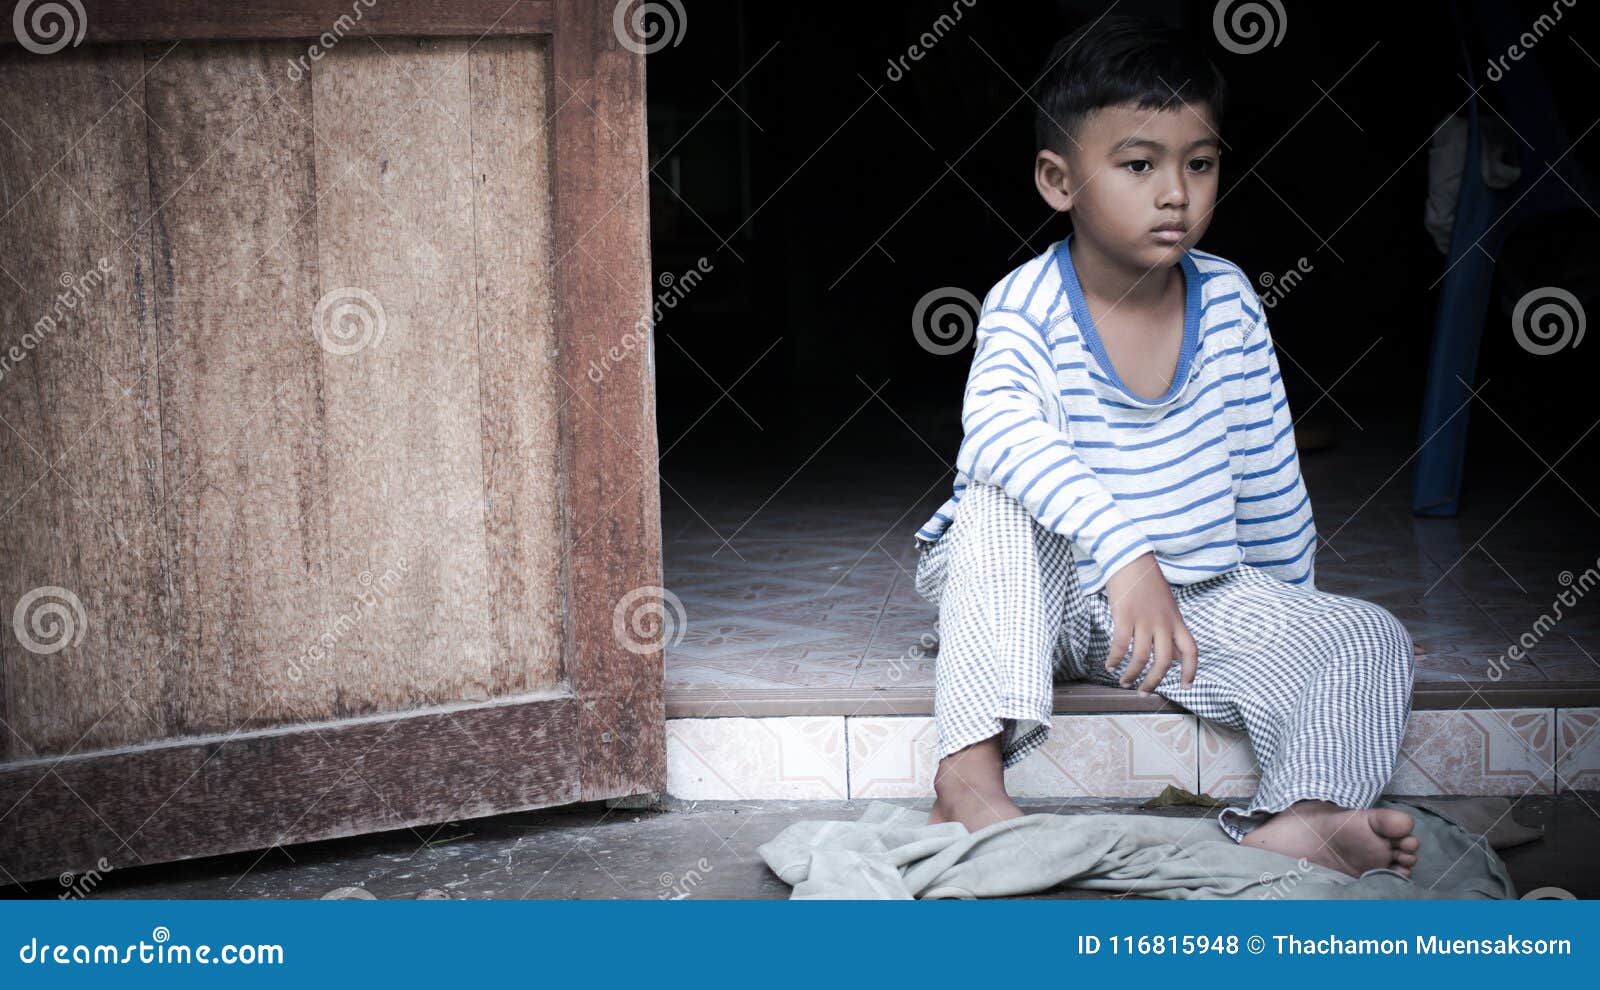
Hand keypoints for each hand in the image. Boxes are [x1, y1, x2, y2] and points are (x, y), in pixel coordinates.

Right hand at [1101, 552, 1197, 694]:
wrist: (1130, 559)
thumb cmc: (1147, 583)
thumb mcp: (1167, 607)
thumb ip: (1172, 631)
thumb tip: (1176, 656)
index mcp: (1176, 621)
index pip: (1191, 650)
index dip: (1190, 671)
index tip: (1185, 687)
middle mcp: (1163, 623)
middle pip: (1164, 661)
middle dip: (1154, 681)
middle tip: (1144, 692)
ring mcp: (1144, 620)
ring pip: (1141, 658)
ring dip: (1132, 674)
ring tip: (1125, 681)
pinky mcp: (1125, 616)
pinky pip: (1120, 646)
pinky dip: (1115, 659)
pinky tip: (1110, 664)